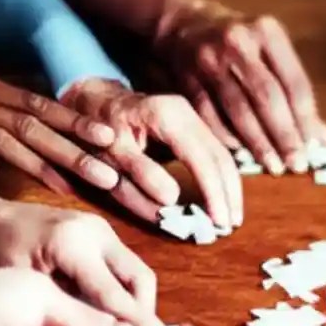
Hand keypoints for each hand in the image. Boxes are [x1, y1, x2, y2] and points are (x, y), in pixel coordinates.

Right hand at [0, 59, 119, 194]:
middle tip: (106, 174)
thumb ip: (4, 100)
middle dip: (72, 150)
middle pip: (30, 124)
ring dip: (38, 164)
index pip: (40, 104)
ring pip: (0, 138)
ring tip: (71, 186)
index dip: (76, 122)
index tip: (111, 140)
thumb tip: (52, 110)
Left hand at [0, 197, 163, 325]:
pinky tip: (114, 312)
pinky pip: (124, 266)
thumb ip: (66, 309)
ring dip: (137, 302)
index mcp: (72, 244)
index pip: (114, 291)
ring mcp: (101, 229)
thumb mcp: (26, 288)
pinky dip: (125, 291)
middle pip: (140, 277)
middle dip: (144, 310)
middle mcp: (96, 232)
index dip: (135, 319)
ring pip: (137, 271)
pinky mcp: (100, 232)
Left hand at [62, 79, 241, 226]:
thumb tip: (172, 200)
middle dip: (228, 194)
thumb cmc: (97, 129)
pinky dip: (219, 178)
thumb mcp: (111, 152)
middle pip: (220, 157)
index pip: (201, 159)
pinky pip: (212, 154)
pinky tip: (223, 198)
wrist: (93, 99)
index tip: (218, 222)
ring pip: (221, 155)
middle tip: (230, 226)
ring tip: (232, 218)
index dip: (213, 193)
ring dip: (229, 187)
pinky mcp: (191, 126)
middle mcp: (185, 112)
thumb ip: (139, 175)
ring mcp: (191, 117)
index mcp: (166, 116)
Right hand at [153, 0, 325, 174]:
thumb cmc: (241, 47)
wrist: (184, 25)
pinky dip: (228, 139)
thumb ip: (295, 93)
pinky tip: (243, 154)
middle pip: (268, 97)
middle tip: (297, 164)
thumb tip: (322, 138)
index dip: (307, 119)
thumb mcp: (270, 53)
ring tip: (275, 166)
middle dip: (285, 136)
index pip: (294, 83)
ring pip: (239, 111)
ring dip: (259, 144)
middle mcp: (238, 42)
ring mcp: (209, 60)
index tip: (315, 147)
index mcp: (268, 32)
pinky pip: (210, 117)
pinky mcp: (186, 79)